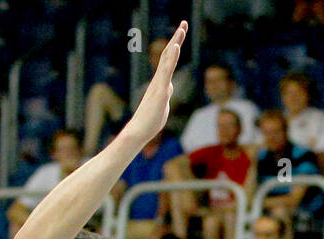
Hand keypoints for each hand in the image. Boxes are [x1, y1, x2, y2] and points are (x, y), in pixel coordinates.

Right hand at [125, 22, 186, 144]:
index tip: (181, 32)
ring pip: (167, 59)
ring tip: (181, 29)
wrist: (140, 130)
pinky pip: (166, 71)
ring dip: (175, 42)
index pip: (169, 59)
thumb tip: (169, 86)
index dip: (175, 45)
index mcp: (161, 81)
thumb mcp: (163, 102)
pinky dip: (171, 58)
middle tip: (183, 23)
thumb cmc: (150, 119)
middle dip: (177, 38)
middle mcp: (159, 79)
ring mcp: (159, 83)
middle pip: (168, 53)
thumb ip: (166, 91)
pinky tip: (175, 47)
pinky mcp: (160, 90)